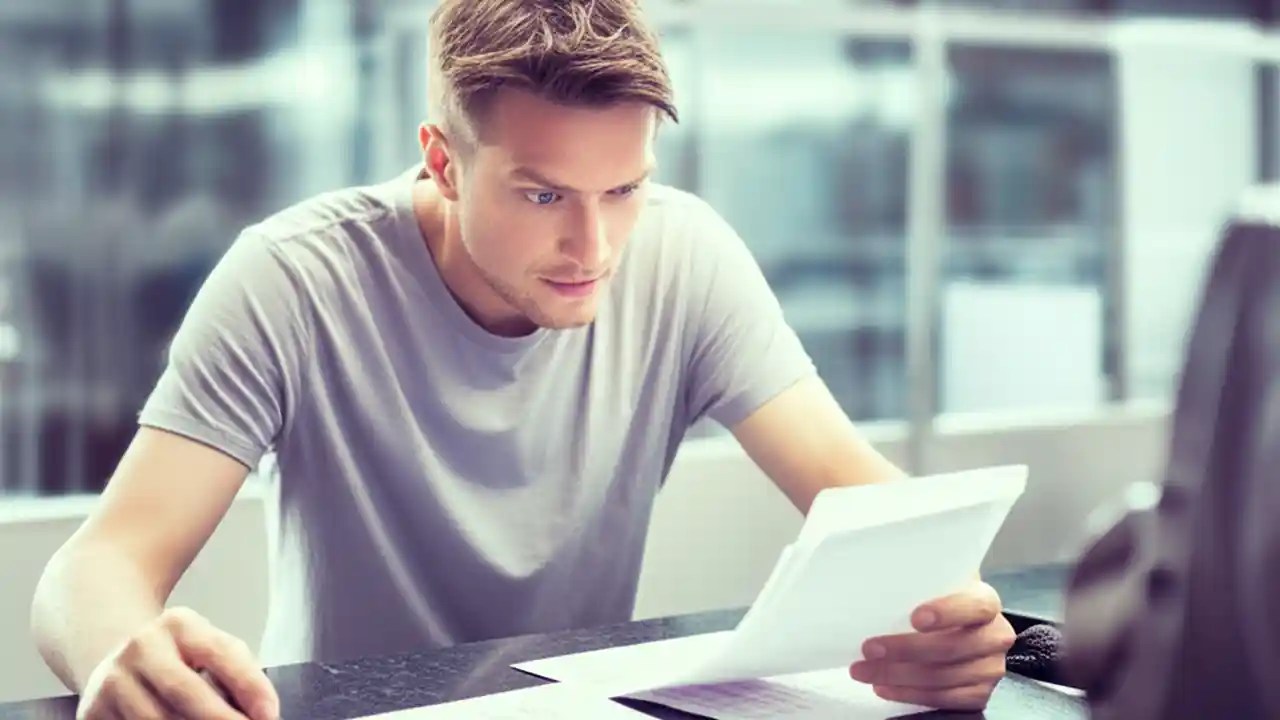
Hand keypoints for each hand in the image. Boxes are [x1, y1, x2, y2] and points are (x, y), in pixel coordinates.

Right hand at [77, 607, 278, 719]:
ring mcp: (113, 678)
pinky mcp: (92, 710)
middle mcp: (142, 646)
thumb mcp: (210, 650)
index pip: (222, 654)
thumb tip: (264, 713)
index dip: (250, 687)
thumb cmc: (179, 660)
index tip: (270, 716)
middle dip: (219, 719)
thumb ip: (240, 674)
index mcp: (180, 624)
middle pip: (184, 691)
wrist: (116, 659)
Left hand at [849, 581, 1015, 710]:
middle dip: (904, 650)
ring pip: (942, 678)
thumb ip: (919, 578)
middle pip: (950, 648)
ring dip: (897, 676)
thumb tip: (875, 575)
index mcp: (986, 601)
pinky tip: (884, 687)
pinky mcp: (979, 694)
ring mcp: (990, 668)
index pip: (973, 606)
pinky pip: (943, 699)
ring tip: (864, 670)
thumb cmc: (940, 600)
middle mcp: (995, 636)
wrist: (964, 628)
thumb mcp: (936, 582)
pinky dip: (909, 694)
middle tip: (868, 649)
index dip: (946, 613)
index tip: (915, 618)